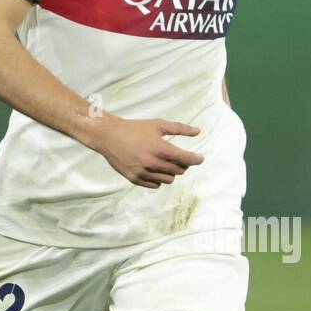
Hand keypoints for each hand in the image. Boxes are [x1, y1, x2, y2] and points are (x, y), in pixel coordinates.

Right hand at [85, 115, 203, 188]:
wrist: (109, 136)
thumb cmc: (135, 129)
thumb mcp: (158, 125)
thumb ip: (180, 128)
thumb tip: (198, 131)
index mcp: (160, 148)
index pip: (186, 159)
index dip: (196, 159)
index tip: (200, 158)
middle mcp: (153, 163)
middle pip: (179, 171)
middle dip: (182, 164)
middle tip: (178, 157)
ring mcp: (143, 173)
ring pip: (168, 180)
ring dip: (171, 173)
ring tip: (165, 163)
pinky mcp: (135, 179)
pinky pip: (155, 185)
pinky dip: (159, 179)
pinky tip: (155, 169)